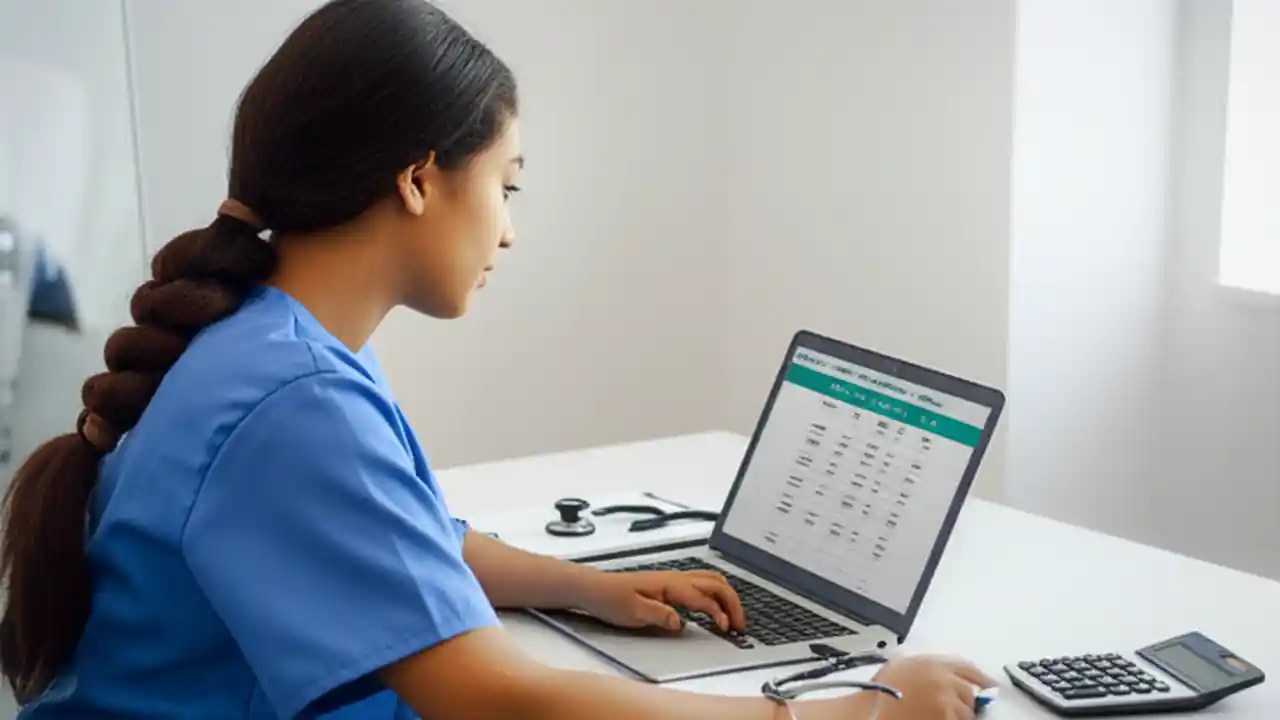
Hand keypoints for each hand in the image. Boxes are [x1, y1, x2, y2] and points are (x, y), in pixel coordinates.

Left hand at [576, 570, 746, 632]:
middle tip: (740, 625)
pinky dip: (716, 593)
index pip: (704, 596)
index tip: (726, 629)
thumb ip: (658, 615)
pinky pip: (701, 583)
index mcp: (669, 584)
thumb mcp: (632, 612)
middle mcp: (675, 578)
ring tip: (733, 617)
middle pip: (716, 584)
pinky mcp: (670, 584)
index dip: (719, 613)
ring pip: (711, 580)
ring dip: (727, 597)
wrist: (594, 588)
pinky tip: (715, 606)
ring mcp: (674, 579)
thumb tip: (681, 622)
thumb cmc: (611, 598)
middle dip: (733, 603)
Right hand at [871, 655, 995, 719]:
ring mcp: (945, 702)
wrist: (870, 713)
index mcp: (932, 663)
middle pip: (970, 692)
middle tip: (954, 707)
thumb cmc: (877, 692)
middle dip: (965, 701)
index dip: (981, 678)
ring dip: (958, 716)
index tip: (990, 686)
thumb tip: (939, 672)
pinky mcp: (945, 718)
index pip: (967, 668)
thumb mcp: (898, 665)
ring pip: (966, 712)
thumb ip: (922, 665)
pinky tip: (938, 717)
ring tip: (940, 715)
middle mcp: (943, 680)